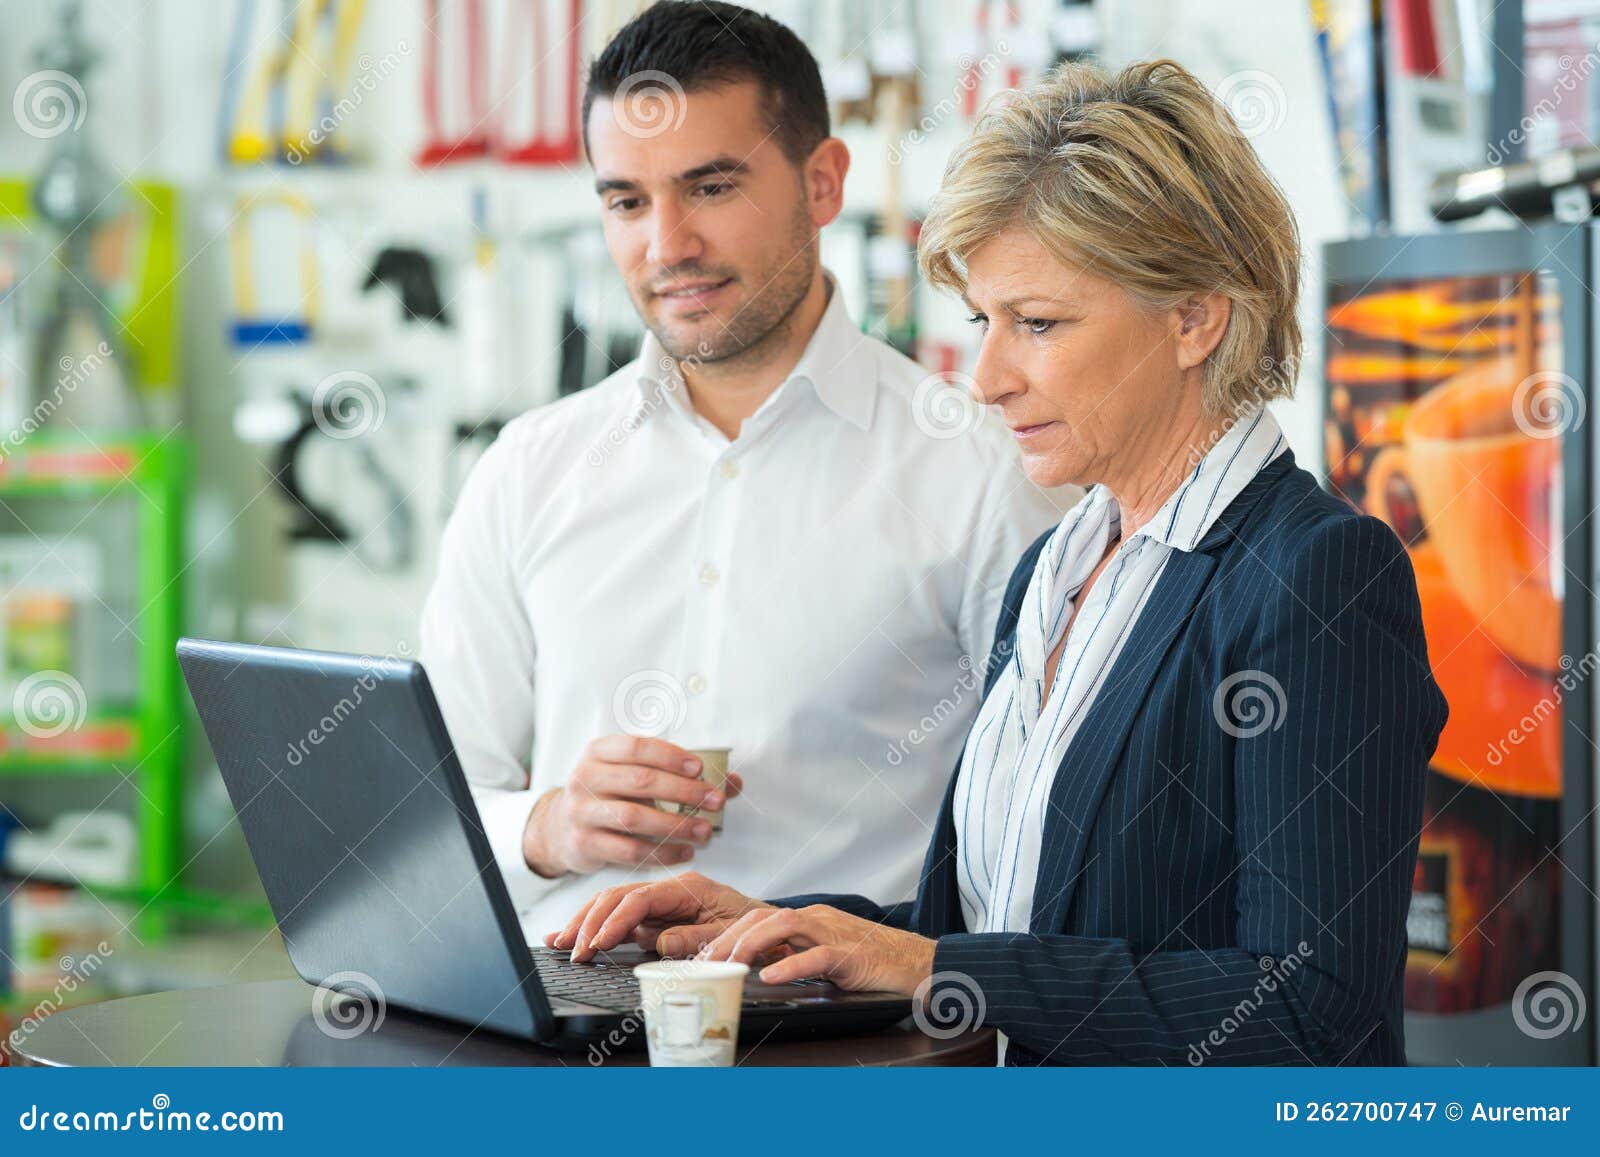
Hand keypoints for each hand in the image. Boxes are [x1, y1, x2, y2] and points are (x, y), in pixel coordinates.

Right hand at [521, 736, 743, 876]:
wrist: (560, 828)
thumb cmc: (610, 794)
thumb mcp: (633, 775)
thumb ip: (680, 775)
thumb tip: (734, 782)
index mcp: (599, 751)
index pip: (637, 747)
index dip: (671, 757)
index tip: (700, 769)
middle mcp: (585, 778)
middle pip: (640, 781)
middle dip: (684, 791)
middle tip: (715, 800)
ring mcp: (582, 812)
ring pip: (635, 817)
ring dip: (676, 825)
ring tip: (705, 831)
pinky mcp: (585, 844)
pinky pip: (629, 850)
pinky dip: (662, 853)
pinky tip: (684, 851)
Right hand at [545, 871, 769, 961]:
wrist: (772, 926)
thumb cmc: (755, 929)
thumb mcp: (732, 935)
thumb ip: (696, 938)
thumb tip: (657, 942)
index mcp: (688, 888)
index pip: (640, 900)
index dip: (615, 921)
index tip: (596, 944)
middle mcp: (671, 889)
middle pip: (619, 896)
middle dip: (590, 921)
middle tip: (569, 949)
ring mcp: (662, 900)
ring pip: (614, 903)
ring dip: (586, 922)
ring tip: (559, 941)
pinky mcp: (658, 913)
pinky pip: (621, 915)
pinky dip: (596, 925)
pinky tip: (574, 935)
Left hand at [699, 905, 936, 995]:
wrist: (918, 962)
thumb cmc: (870, 963)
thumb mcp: (822, 957)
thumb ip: (791, 958)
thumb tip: (752, 972)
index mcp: (806, 919)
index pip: (755, 918)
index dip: (724, 934)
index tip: (699, 957)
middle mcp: (816, 919)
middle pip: (761, 916)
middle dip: (727, 937)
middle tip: (702, 963)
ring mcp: (834, 933)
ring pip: (784, 926)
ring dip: (751, 944)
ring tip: (728, 965)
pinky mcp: (853, 953)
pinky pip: (818, 955)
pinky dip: (792, 965)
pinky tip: (772, 978)